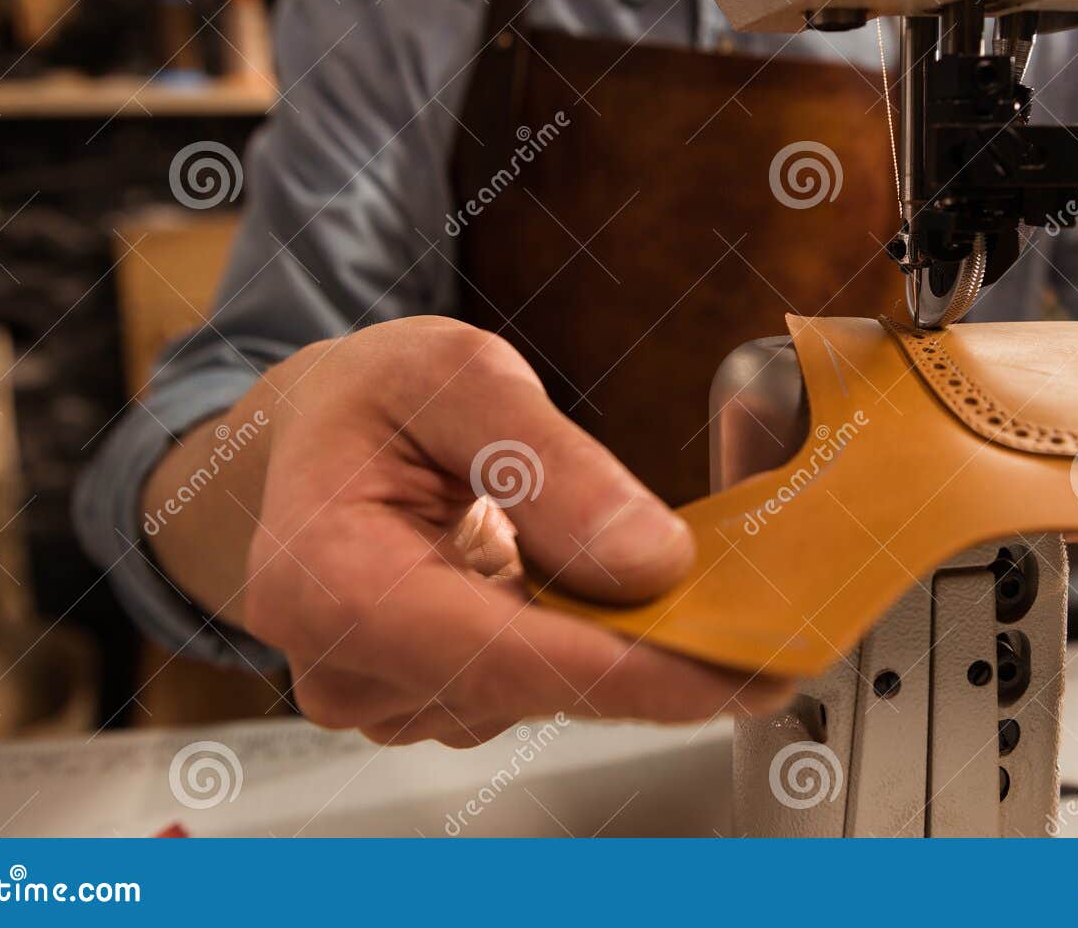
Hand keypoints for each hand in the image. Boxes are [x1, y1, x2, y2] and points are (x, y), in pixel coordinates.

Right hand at [239, 316, 789, 745]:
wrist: (312, 437)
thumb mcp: (455, 374)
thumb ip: (547, 462)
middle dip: (654, 660)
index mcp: (329, 583)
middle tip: (765, 636)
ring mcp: (386, 697)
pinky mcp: (428, 701)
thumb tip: (651, 559)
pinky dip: (590, 646)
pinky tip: (609, 596)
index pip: (502, 656)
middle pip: (534, 686)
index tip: (733, 676)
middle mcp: (348, 667)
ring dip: (622, 648)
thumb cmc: (368, 397)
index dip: (630, 671)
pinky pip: (533, 686)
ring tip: (686, 592)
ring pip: (543, 694)